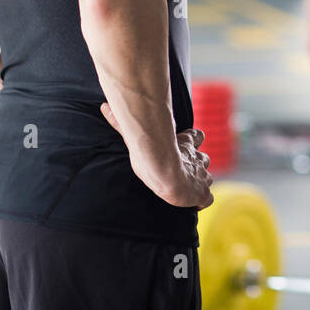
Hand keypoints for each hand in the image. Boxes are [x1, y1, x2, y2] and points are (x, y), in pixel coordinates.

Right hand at [98, 108, 214, 209]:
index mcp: (186, 143)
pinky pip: (207, 198)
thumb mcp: (134, 135)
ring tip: (189, 188)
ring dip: (199, 181)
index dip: (193, 139)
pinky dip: (202, 200)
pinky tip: (194, 203)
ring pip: (206, 177)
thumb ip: (120, 123)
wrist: (165, 173)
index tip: (191, 139)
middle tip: (186, 169)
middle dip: (197, 163)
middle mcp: (197, 158)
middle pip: (204, 158)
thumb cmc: (150, 154)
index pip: (196, 136)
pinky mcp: (202, 193)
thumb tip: (102, 106)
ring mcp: (201, 176)